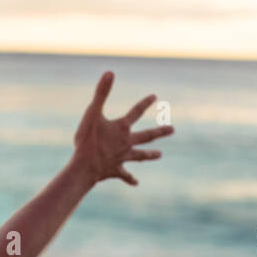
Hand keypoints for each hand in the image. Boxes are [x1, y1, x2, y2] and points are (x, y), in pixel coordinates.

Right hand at [72, 71, 173, 186]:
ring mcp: (122, 158)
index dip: (145, 103)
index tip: (154, 97)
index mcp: (121, 128)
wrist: (85, 167)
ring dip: (149, 155)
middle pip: (146, 136)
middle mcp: (126, 143)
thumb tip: (109, 72)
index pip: (136, 112)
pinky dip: (130, 179)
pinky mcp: (115, 170)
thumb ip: (101, 93)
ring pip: (139, 156)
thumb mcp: (92, 113)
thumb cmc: (87, 140)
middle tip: (172, 130)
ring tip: (160, 155)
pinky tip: (136, 183)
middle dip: (159, 132)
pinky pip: (124, 175)